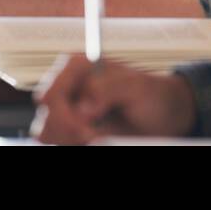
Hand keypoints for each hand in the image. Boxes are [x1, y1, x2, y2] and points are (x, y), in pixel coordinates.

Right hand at [31, 56, 196, 144]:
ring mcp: (66, 109)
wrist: (163, 114)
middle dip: (69, 131)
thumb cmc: (152, 94)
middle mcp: (67, 85)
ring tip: (98, 137)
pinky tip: (95, 140)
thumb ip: (109, 90)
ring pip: (47, 132)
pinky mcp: (69, 128)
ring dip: (70, 139)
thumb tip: (83, 108)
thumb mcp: (138, 87)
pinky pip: (58, 141)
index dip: (65, 115)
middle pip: (47, 116)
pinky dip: (73, 143)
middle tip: (95, 137)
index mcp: (78, 66)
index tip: (87, 130)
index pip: (52, 93)